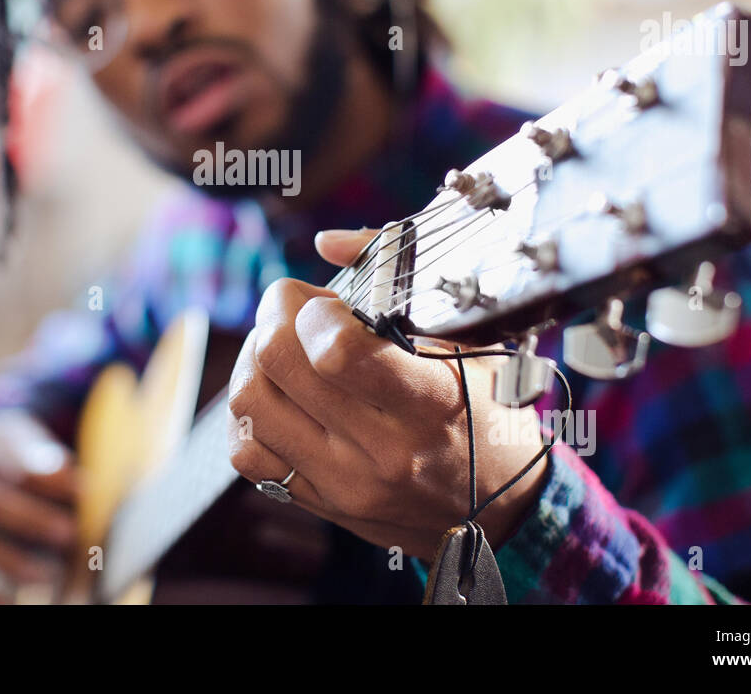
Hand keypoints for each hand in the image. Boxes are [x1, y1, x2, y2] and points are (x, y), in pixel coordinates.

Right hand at [0, 409, 77, 603]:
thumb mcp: (14, 435)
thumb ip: (41, 455)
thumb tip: (76, 483)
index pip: (6, 461)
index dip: (44, 479)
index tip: (83, 492)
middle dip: (29, 519)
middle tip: (69, 534)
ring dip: (8, 560)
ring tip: (48, 575)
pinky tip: (8, 604)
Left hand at [226, 228, 549, 560]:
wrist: (504, 508)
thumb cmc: (489, 411)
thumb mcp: (475, 344)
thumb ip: (404, 282)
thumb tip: (327, 242)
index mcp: (430, 402)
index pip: (337, 350)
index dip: (314, 309)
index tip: (328, 303)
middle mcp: (383, 449)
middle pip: (277, 363)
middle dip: (275, 315)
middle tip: (294, 310)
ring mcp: (346, 483)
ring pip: (249, 404)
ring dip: (254, 361)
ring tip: (282, 350)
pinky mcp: (321, 503)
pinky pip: (246, 452)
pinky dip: (248, 413)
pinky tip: (277, 395)